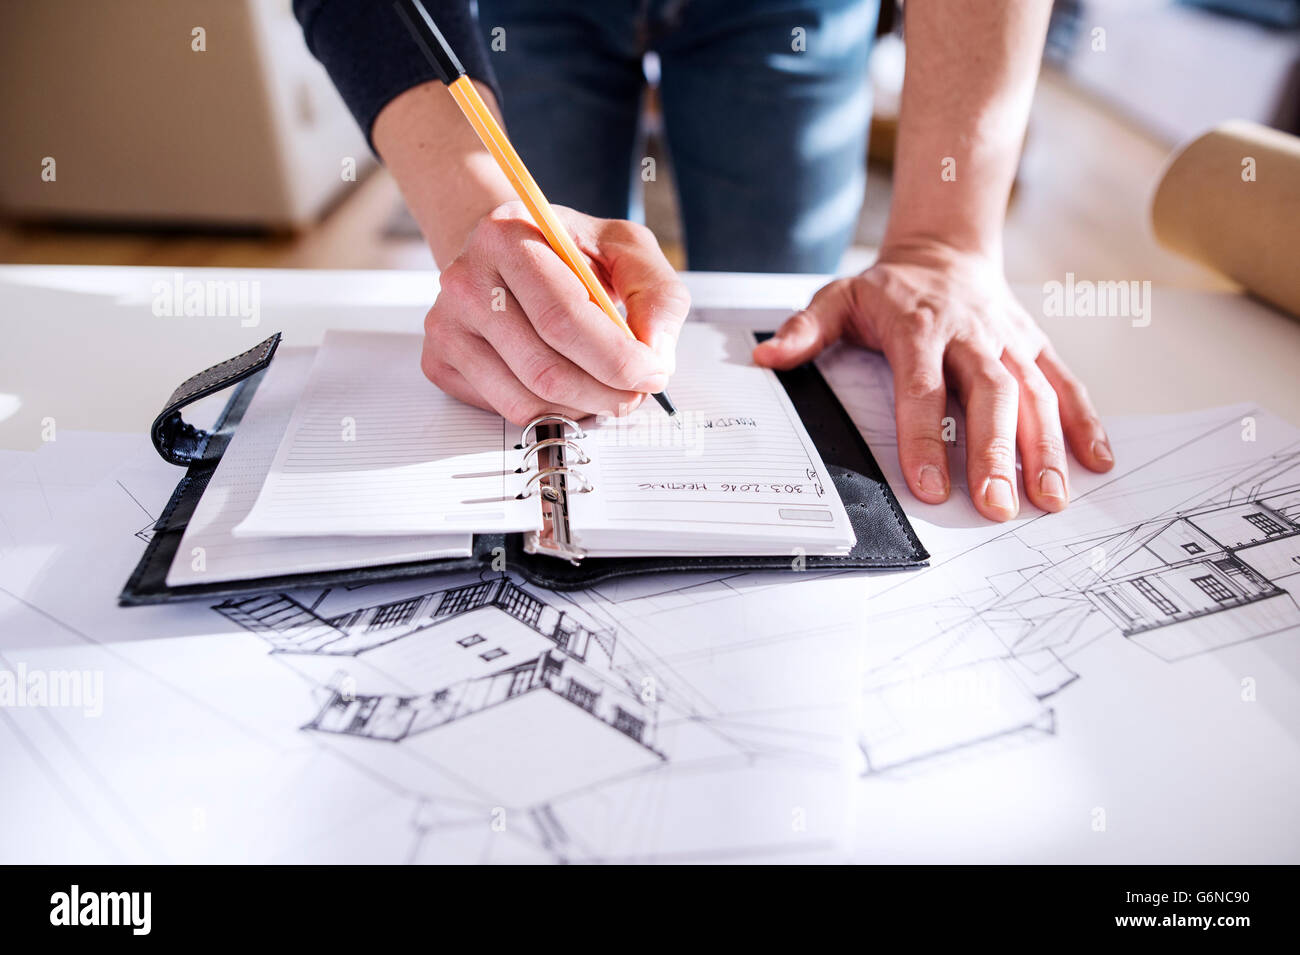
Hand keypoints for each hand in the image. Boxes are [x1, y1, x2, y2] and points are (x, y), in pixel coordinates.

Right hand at [422, 200, 690, 424]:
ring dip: (581, 408)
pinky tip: (567, 386)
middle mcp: (465, 279)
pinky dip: (550, 411)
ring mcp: (445, 324)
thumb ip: (655, 292)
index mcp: (508, 236)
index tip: (653, 373)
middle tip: (635, 392)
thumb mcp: (624, 247)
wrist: (506, 251)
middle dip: (606, 393)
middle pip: (545, 369)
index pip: (565, 317)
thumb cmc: (567, 251)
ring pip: (526, 400)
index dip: (617, 359)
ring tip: (606, 389)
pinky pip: (504, 409)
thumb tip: (655, 351)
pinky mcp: (439, 360)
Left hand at [753, 241, 1113, 520]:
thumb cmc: (890, 287)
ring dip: (1046, 448)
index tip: (928, 485)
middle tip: (997, 505)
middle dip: (996, 453)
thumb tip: (767, 357)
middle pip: (990, 395)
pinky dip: (1084, 421)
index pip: (922, 387)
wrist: (945, 248)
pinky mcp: (1034, 346)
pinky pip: (1064, 382)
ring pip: (1034, 393)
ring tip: (1049, 498)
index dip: (925, 436)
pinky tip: (1096, 461)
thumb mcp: (839, 297)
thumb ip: (806, 330)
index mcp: (919, 326)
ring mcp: (1008, 340)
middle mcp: (971, 334)